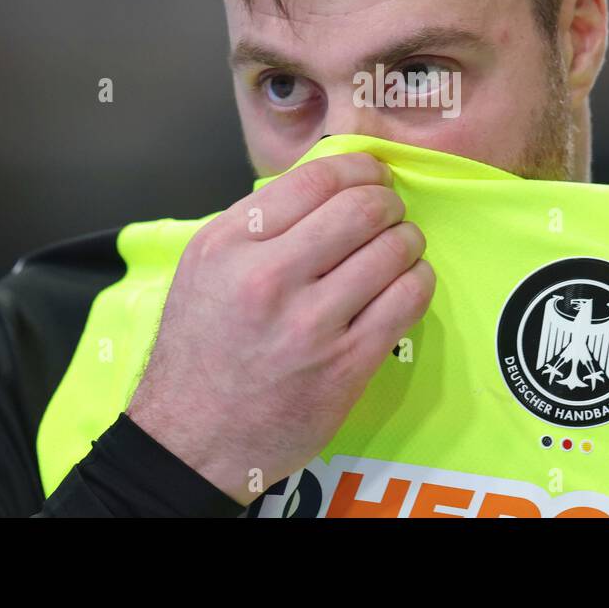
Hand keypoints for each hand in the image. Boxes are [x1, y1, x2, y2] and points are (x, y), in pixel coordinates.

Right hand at [127, 151, 433, 505]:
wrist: (192, 441)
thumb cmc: (200, 352)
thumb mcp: (206, 268)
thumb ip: (260, 225)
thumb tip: (329, 185)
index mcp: (229, 245)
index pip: (316, 179)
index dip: (360, 168)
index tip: (373, 175)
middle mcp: (267, 278)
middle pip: (362, 208)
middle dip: (388, 202)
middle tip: (389, 213)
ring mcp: (311, 324)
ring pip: (393, 250)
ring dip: (407, 242)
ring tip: (399, 249)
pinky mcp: (347, 364)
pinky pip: (408, 300)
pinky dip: (417, 282)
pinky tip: (404, 285)